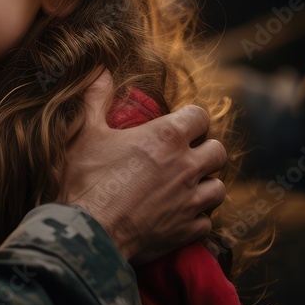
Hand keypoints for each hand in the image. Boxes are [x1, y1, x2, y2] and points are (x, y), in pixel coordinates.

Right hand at [58, 69, 226, 263]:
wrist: (88, 233)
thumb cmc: (85, 179)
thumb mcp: (84, 132)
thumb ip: (96, 98)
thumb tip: (101, 71)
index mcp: (166, 137)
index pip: (200, 116)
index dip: (191, 118)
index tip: (178, 124)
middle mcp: (187, 166)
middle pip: (218, 151)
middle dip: (204, 150)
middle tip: (182, 155)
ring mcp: (191, 201)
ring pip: (219, 188)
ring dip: (205, 184)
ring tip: (186, 185)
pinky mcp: (187, 230)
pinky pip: (206, 222)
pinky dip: (195, 217)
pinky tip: (177, 215)